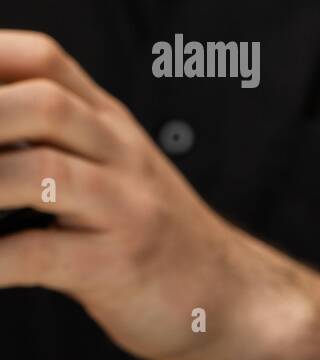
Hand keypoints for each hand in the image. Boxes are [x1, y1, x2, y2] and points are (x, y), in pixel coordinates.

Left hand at [0, 30, 319, 359]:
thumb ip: (54, 139)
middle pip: (43, 102)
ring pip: (43, 172)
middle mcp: (121, 156)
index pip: (44, 60)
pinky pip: (41, 255)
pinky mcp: (119, 267)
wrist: (237, 298)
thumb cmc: (153, 237)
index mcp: (110, 127)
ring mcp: (126, 209)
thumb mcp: (111, 170)